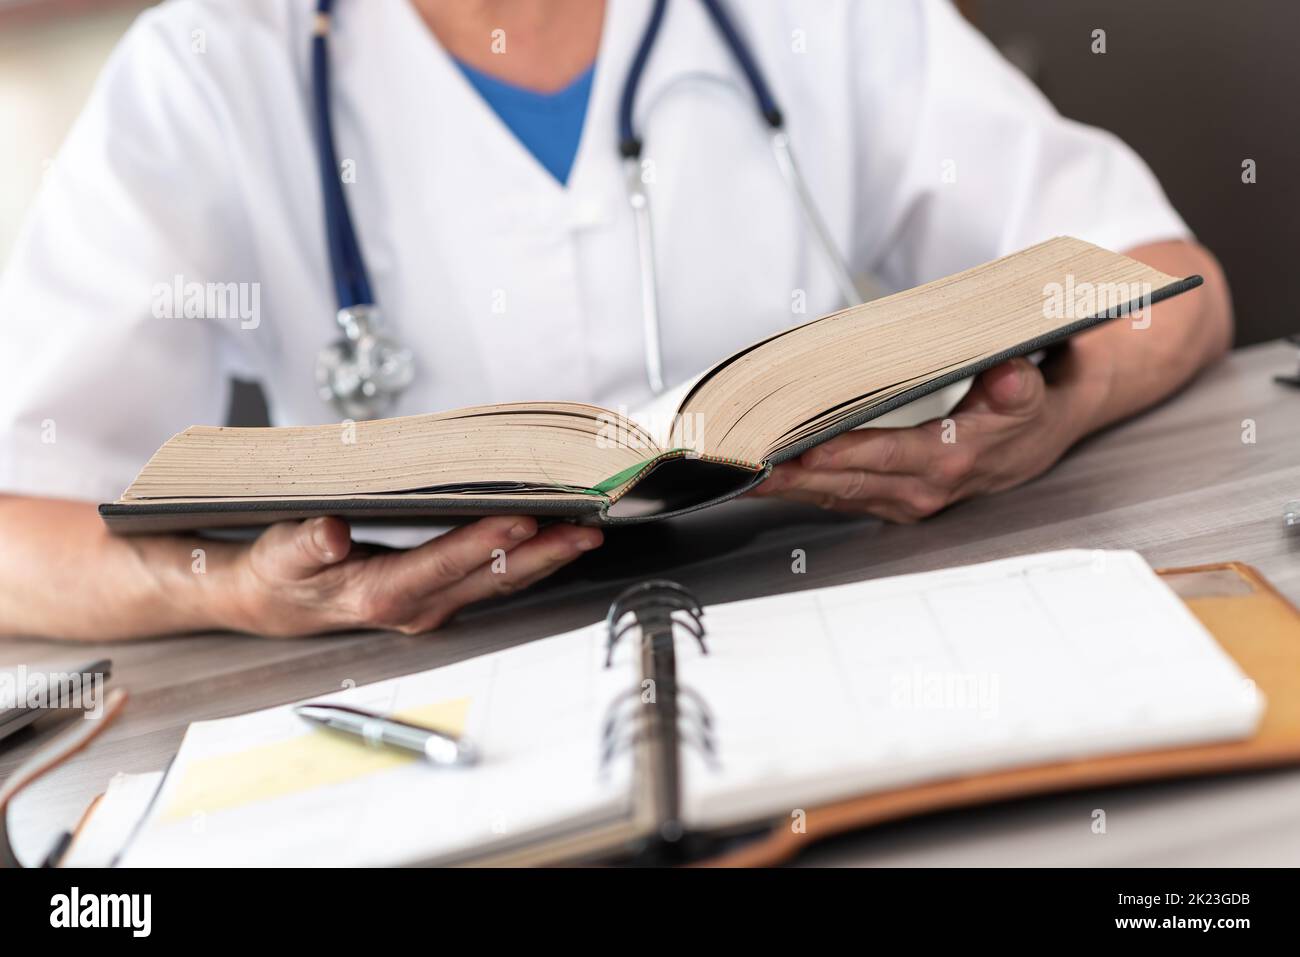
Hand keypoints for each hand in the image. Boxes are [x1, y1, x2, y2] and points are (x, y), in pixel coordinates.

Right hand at [225, 515, 601, 635]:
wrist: (277, 603)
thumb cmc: (282, 572)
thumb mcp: (280, 554)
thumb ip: (306, 542)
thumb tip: (332, 534)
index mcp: (381, 594)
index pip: (444, 564)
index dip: (485, 541)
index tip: (524, 517)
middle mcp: (418, 606)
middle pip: (490, 578)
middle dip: (541, 554)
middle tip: (586, 528)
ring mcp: (435, 605)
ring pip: (502, 583)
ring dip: (546, 558)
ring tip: (588, 531)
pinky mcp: (443, 596)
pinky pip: (495, 579)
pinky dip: (528, 558)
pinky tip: (555, 537)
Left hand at [750, 358, 1082, 522]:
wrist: (1035, 440)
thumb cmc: (1023, 409)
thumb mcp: (1031, 390)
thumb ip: (1017, 384)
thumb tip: (1005, 375)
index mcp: (951, 460)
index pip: (886, 456)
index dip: (844, 452)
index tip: (804, 446)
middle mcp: (921, 488)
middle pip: (844, 482)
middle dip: (792, 474)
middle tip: (745, 463)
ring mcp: (901, 499)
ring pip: (833, 495)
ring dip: (785, 487)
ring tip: (738, 474)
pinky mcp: (887, 500)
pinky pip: (835, 497)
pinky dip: (798, 489)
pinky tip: (763, 480)